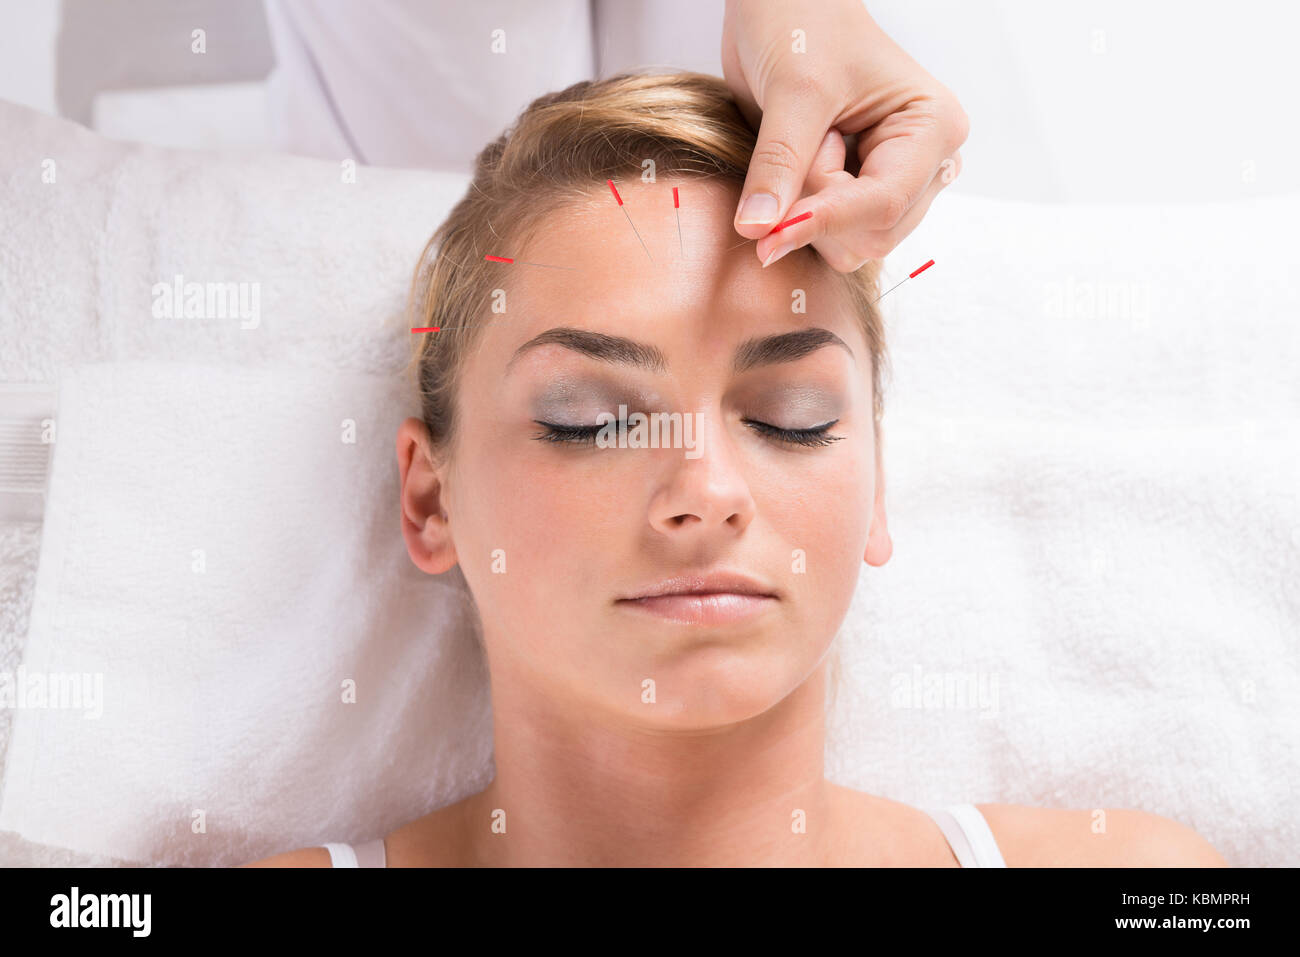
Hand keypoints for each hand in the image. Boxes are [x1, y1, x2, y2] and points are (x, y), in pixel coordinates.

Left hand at [721, 0, 968, 270]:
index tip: (768, 239)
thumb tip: (758, 230)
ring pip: (851, 244)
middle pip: (870, 235)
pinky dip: (804, 214)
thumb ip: (779, 163)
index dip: (824, 223)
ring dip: (810, 209)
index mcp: (934, 128)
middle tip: (798, 148)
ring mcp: (896, 182)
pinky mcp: (863, 194)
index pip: (882, 203)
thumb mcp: (792, 90)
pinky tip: (802, 165)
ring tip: (804, 146)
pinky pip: (833, 236)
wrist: (783, 5)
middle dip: (819, 207)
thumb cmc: (804, 23)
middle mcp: (926, 163)